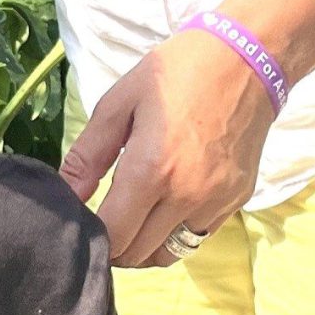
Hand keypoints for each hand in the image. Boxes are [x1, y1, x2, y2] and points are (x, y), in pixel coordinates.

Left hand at [57, 28, 275, 266]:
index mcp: (152, 170)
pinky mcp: (236, 201)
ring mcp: (215, 203)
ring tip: (131, 220)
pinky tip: (164, 207)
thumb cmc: (177, 72)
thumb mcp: (120, 101)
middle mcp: (186, 196)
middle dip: (112, 245)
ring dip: (142, 248)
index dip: (91, 235)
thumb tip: (68, 193)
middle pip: (137, 253)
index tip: (83, 219)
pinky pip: (197, 237)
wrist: (246, 60)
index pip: (114, 235)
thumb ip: (89, 153)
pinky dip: (173, 234)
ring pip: (167, 254)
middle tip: (103, 218)